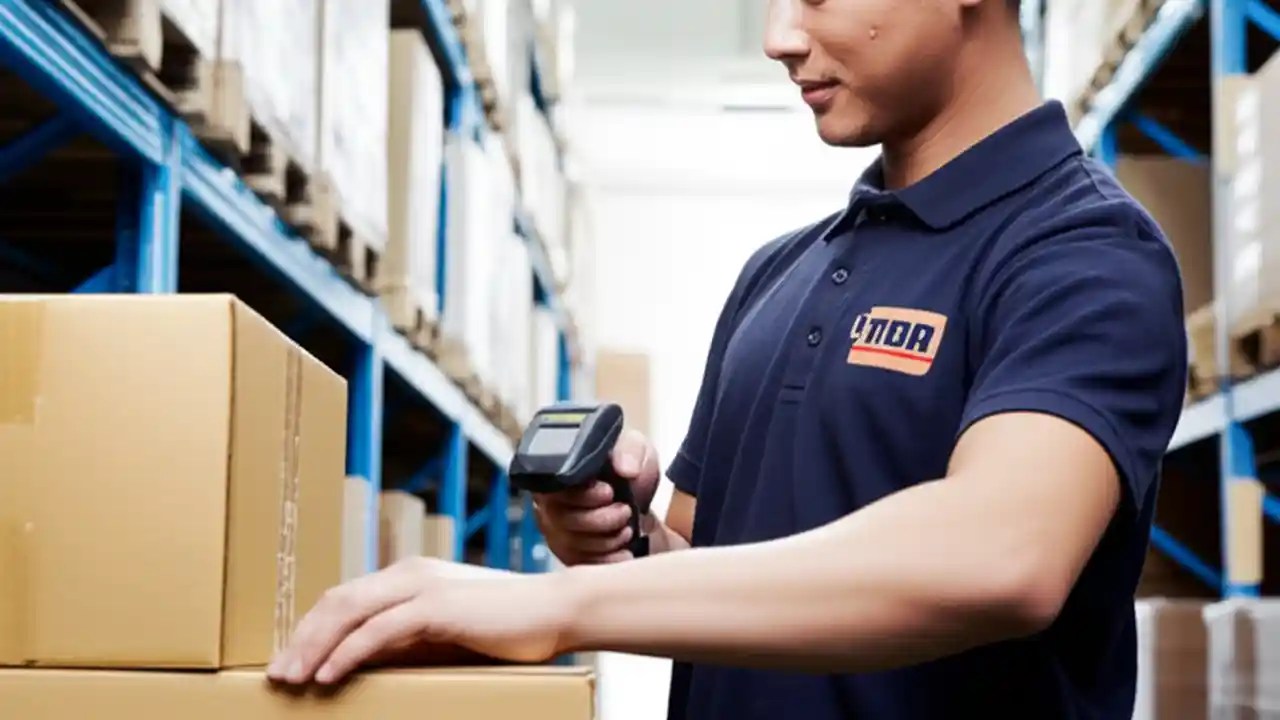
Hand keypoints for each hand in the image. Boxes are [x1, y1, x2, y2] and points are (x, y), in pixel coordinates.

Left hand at [266, 557, 574, 685]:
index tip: (291, 658)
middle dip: (301, 638)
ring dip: (313, 646)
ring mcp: (423, 587)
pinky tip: (328, 674)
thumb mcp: (451, 631)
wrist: (556, 612)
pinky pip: (379, 630)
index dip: (312, 628)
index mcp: (411, 576)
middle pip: (337, 601)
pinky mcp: (437, 607)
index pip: (346, 597)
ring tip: (291, 677)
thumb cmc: (509, 627)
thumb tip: (374, 662)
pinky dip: (347, 652)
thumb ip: (414, 637)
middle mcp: (410, 574)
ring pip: (349, 612)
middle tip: (277, 673)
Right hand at [534, 429, 659, 564]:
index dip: (582, 494)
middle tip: (625, 510)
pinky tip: (624, 552)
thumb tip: (626, 469)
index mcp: (559, 473)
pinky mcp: (568, 555)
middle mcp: (549, 503)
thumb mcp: (636, 450)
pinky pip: (579, 564)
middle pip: (560, 519)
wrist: (641, 504)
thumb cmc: (630, 472)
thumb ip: (630, 452)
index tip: (609, 492)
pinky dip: (606, 560)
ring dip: (605, 540)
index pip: (554, 486)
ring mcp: (556, 532)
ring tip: (627, 529)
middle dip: (599, 519)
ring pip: (570, 544)